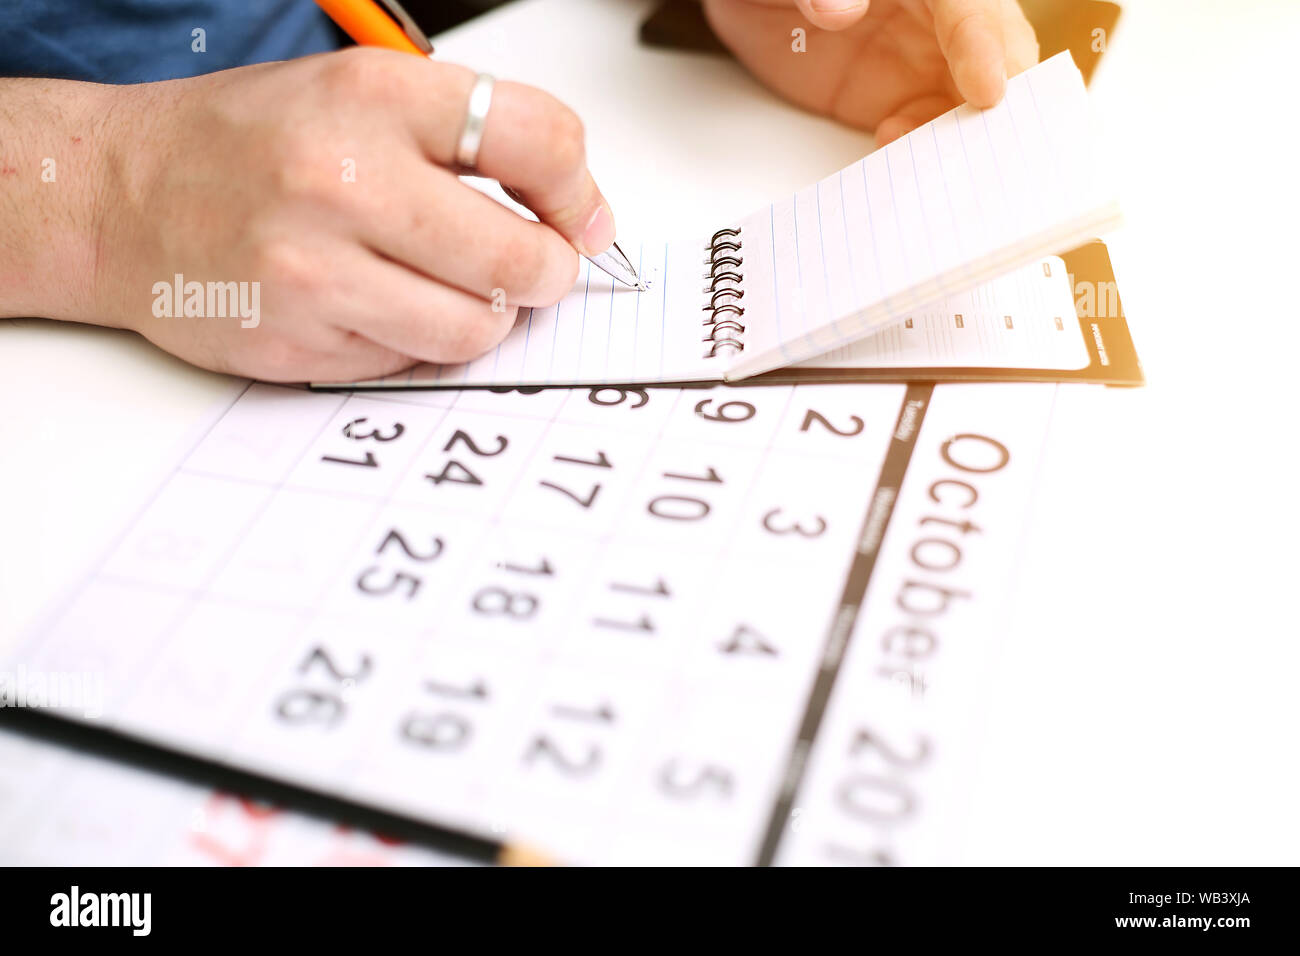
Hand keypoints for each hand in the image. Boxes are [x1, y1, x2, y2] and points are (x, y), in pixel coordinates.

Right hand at [6, 49, 615, 380]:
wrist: (121, 194)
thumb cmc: (249, 144)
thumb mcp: (356, 94)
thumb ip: (465, 138)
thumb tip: (575, 214)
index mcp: (374, 97)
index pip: (539, 142)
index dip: (581, 194)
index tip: (582, 220)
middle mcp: (345, 180)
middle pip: (522, 261)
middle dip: (549, 276)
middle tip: (535, 272)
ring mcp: (315, 270)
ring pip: (475, 330)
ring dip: (486, 319)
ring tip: (449, 290)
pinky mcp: (297, 342)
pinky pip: (411, 363)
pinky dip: (417, 344)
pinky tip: (379, 307)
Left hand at [702, 0, 1038, 143]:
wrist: (755, 1)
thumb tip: (838, 10)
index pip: (971, 9)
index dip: (982, 48)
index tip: (986, 91)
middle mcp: (940, 17)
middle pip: (994, 57)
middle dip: (1000, 105)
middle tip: (988, 149)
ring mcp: (924, 60)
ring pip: (966, 103)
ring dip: (958, 141)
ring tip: (935, 170)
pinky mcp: (897, 100)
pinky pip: (922, 133)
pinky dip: (919, 157)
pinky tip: (901, 173)